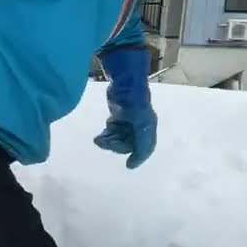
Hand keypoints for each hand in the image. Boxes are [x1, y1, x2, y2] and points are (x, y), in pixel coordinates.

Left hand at [94, 47, 157, 168]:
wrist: (125, 81)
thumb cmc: (134, 101)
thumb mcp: (141, 123)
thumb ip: (141, 143)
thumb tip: (133, 164)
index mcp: (148, 127)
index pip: (145, 147)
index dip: (138, 157)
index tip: (128, 166)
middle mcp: (139, 126)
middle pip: (128, 144)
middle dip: (116, 146)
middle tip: (103, 142)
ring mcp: (128, 121)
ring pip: (119, 139)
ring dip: (109, 141)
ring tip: (98, 139)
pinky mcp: (118, 116)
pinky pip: (112, 132)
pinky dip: (106, 135)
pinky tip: (100, 136)